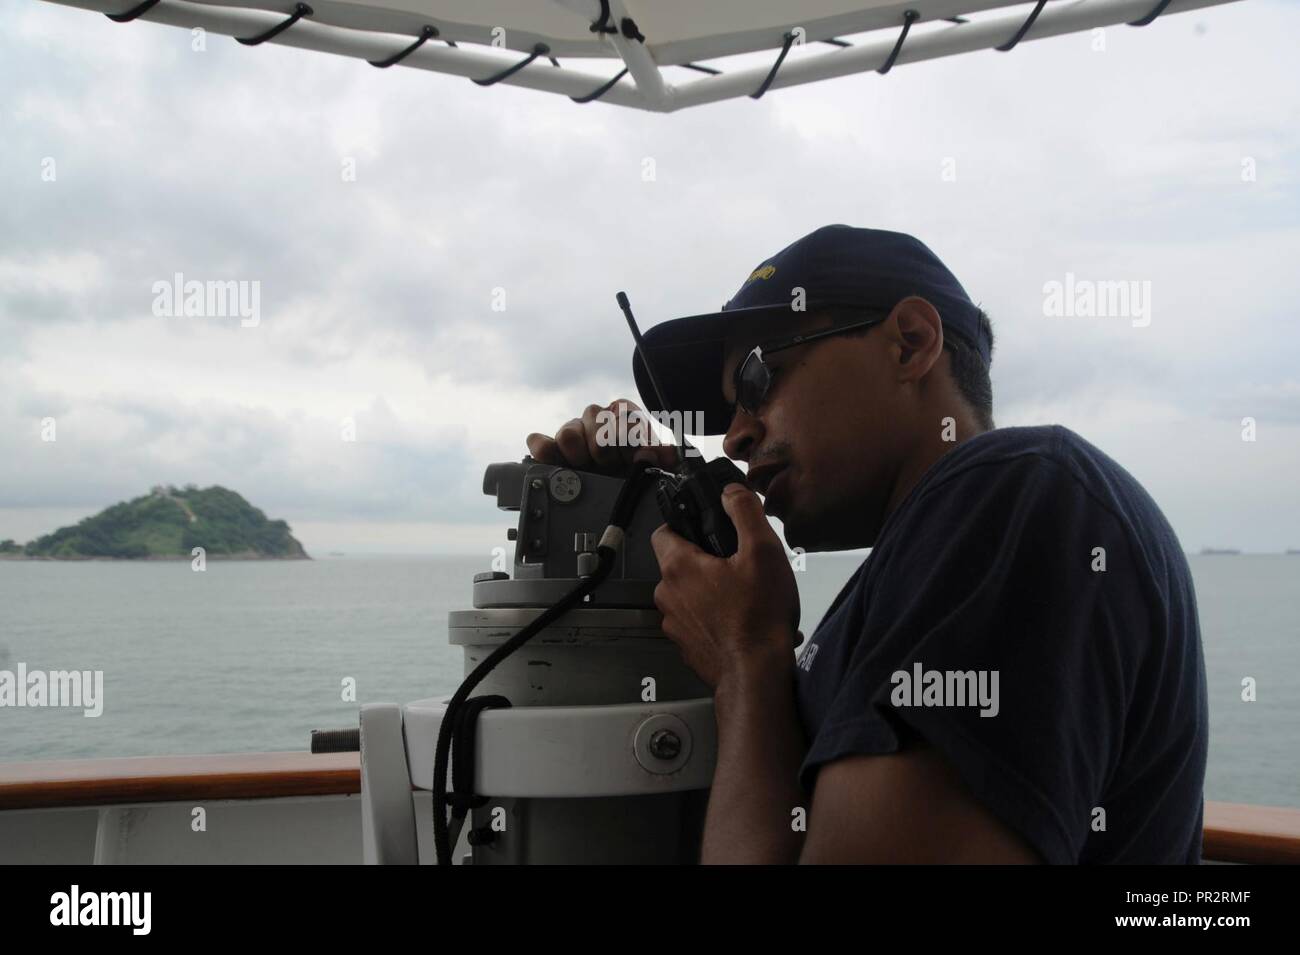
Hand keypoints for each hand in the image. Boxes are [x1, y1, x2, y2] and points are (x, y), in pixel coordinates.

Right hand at [526, 398, 678, 477]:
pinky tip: (554, 463)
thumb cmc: (635, 467)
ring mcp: (572, 431)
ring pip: (569, 432)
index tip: (635, 454)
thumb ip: (662, 455)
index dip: (629, 435)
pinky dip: (544, 451)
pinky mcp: (551, 448)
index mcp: (624, 413)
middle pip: (594, 421)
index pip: (623, 410)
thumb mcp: (654, 460)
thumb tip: (666, 455)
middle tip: (611, 464)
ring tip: (586, 466)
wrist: (614, 482)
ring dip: (578, 453)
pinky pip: (540, 443)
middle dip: (605, 448)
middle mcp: (596, 417)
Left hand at [650, 482, 800, 690]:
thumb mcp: (762, 551)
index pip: (662, 531)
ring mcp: (674, 623)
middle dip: (704, 559)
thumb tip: (731, 492)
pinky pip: (695, 619)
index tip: (703, 526)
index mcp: (678, 567)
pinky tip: (740, 618)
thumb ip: (744, 512)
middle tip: (736, 563)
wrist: (757, 674)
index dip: (683, 523)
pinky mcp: (685, 645)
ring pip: (687, 592)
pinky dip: (713, 616)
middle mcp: (667, 595)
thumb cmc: (758, 618)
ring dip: (709, 589)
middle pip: (678, 562)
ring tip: (743, 594)